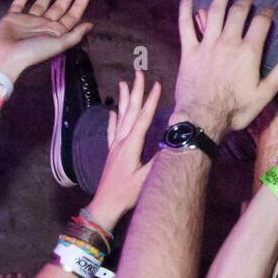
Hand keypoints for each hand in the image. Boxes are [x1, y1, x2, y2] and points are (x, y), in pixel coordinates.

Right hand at [0, 0, 92, 81]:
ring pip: (41, 3)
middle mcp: (43, 25)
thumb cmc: (32, 52)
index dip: (79, 3)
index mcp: (55, 32)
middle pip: (59, 6)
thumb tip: (91, 24)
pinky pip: (19, 3)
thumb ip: (74, 35)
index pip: (71, 15)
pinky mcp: (12, 18)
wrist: (3, 57)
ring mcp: (28, 21)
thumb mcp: (58, 44)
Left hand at [87, 70, 161, 225]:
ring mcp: (115, 147)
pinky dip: (113, 119)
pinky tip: (112, 112)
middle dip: (136, 91)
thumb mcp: (145, 179)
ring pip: (120, 117)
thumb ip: (158, 161)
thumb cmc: (126, 194)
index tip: (157, 84)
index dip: (151, 100)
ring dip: (123, 99)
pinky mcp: (111, 153)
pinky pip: (112, 131)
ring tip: (123, 82)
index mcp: (131, 146)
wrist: (105, 206)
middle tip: (139, 72)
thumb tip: (172, 143)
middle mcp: (122, 142)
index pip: (143, 118)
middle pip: (130, 111)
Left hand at [171, 0, 277, 137]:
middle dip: (245, 0)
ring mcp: (207, 45)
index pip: (260, 24)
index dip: (266, 13)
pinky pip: (185, 26)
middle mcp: (228, 42)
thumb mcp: (264, 94)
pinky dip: (185, 11)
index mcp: (248, 52)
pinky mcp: (189, 51)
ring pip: (214, 13)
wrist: (202, 120)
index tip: (269, 8)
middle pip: (237, 13)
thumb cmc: (235, 110)